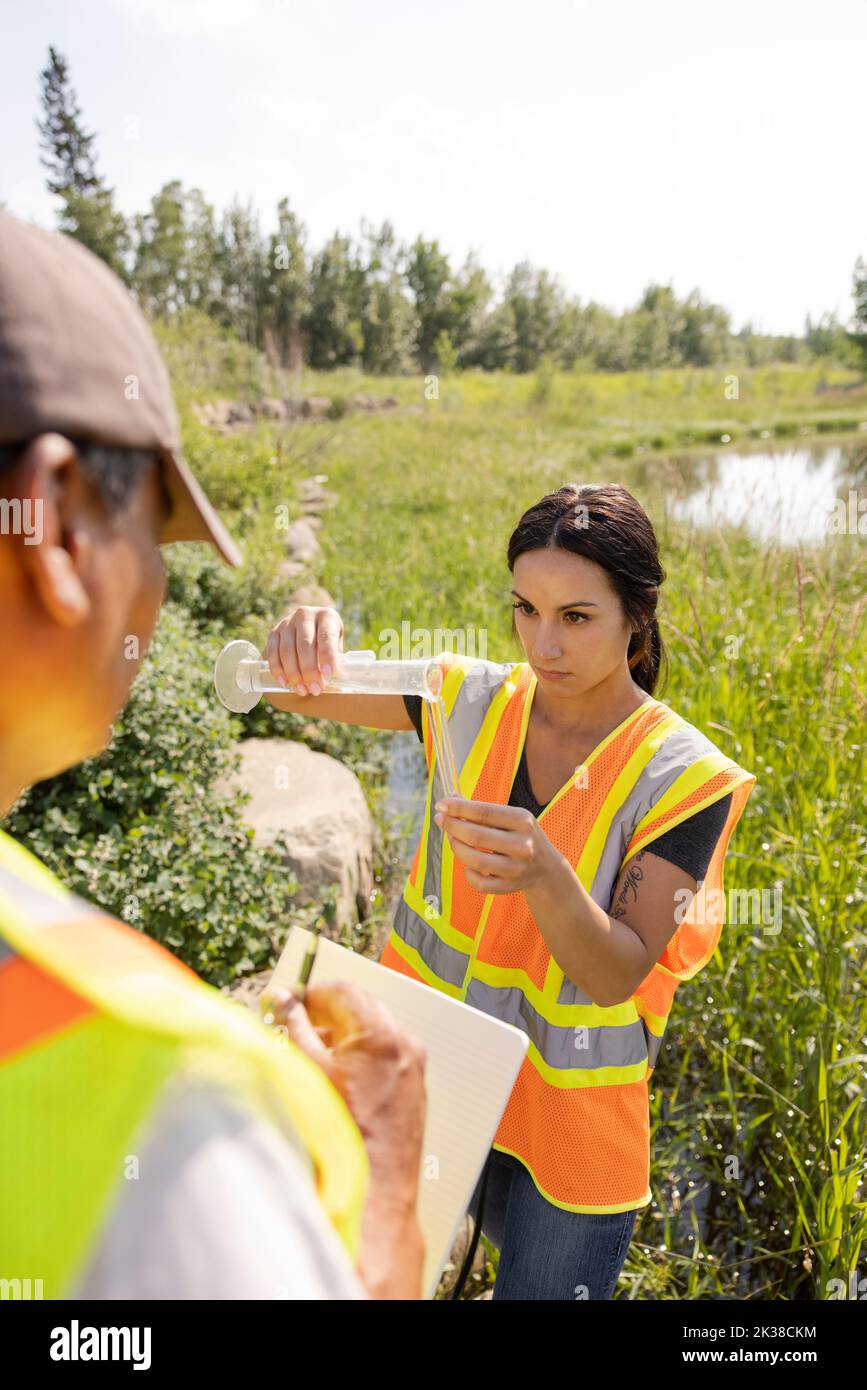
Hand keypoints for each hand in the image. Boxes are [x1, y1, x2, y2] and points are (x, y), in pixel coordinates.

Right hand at [261, 980, 426, 1184]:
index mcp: (381, 1036)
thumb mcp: (306, 1072)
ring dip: (340, 1041)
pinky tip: (334, 1085)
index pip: (343, 991)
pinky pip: (384, 1061)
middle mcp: (405, 1046)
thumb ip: (291, 1027)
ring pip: (371, 1037)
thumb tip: (280, 1001)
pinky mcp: (414, 1090)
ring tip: (309, 1063)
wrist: (372, 1194)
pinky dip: (358, 1062)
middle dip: (323, 1017)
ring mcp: (413, 1069)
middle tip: (292, 1029)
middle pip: (360, 1011)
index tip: (287, 1003)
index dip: (310, 993)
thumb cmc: (341, 1138)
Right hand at [263, 605, 343, 695]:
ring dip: (294, 674)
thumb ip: (335, 661)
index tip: (328, 674)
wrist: (310, 631)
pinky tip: (284, 683)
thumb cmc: (327, 643)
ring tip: (302, 690)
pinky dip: (277, 669)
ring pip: (287, 650)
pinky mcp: (274, 631)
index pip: (326, 636)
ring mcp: (287, 622)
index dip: (327, 655)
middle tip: (315, 690)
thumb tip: (334, 678)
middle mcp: (306, 614)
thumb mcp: (337, 647)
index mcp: (327, 616)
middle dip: (310, 670)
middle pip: (305, 644)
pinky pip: (272, 652)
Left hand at [433, 795, 559, 893]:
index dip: (458, 808)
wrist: (545, 867)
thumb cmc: (519, 835)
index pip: (484, 812)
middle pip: (476, 836)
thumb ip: (480, 809)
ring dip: (456, 847)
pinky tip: (468, 864)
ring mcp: (517, 868)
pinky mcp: (510, 887)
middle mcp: (523, 844)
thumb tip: (450, 797)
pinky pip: (479, 883)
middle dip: (452, 826)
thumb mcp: (509, 816)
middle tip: (441, 820)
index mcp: (523, 820)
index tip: (440, 805)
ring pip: (475, 861)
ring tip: (453, 839)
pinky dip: (468, 872)